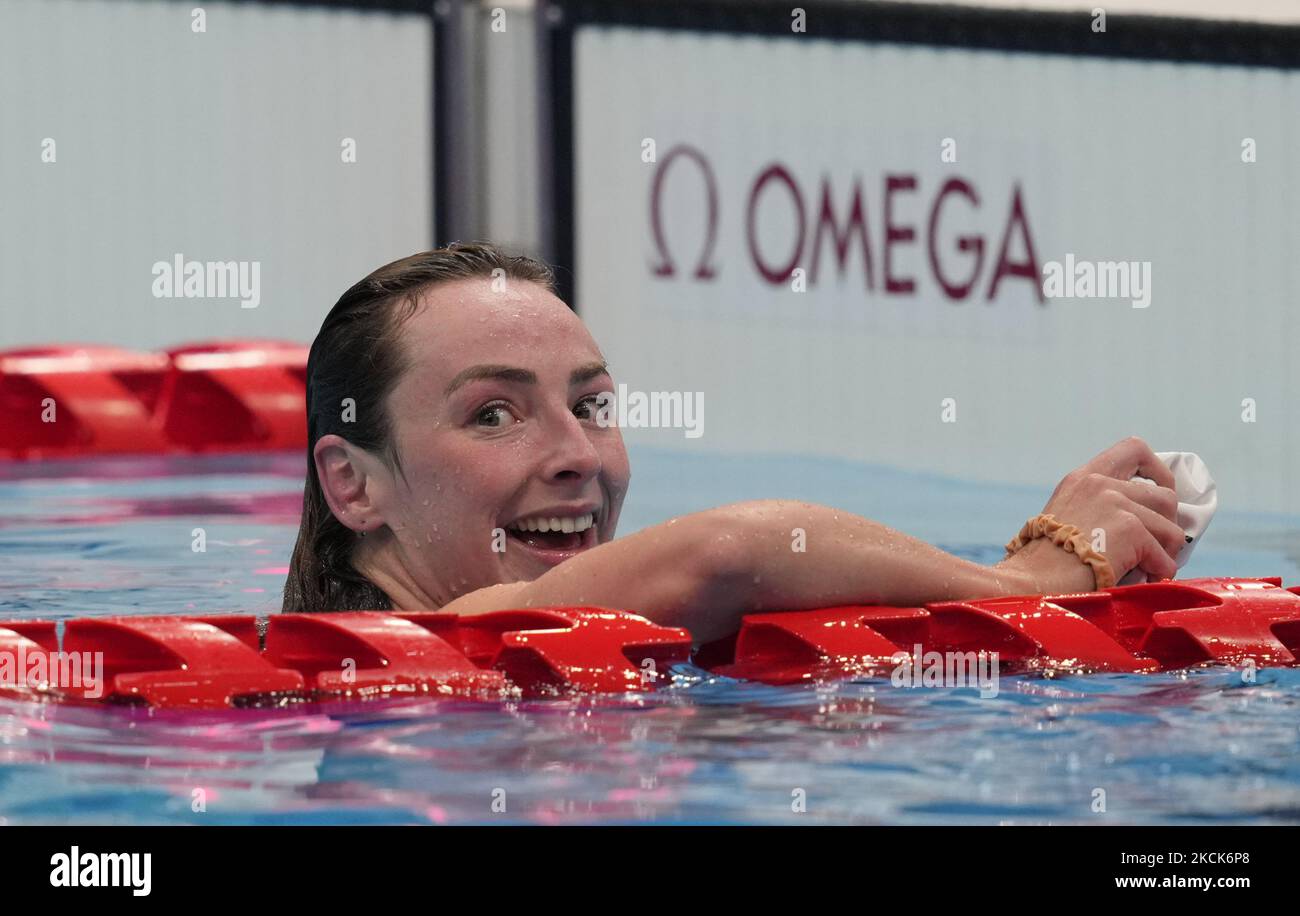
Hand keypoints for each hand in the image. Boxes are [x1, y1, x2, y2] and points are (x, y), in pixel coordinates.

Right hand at [999, 437, 1184, 592]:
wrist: (1031, 581)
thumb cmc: (1044, 562)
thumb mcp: (1066, 516)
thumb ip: (1099, 508)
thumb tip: (1149, 524)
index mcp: (1083, 478)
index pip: (1135, 449)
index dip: (1159, 472)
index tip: (1160, 492)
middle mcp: (1100, 484)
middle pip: (1165, 497)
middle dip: (1166, 526)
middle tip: (1155, 549)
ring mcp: (1116, 504)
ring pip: (1171, 530)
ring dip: (1163, 554)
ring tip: (1146, 570)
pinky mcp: (1130, 530)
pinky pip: (1164, 558)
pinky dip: (1158, 575)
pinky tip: (1141, 582)